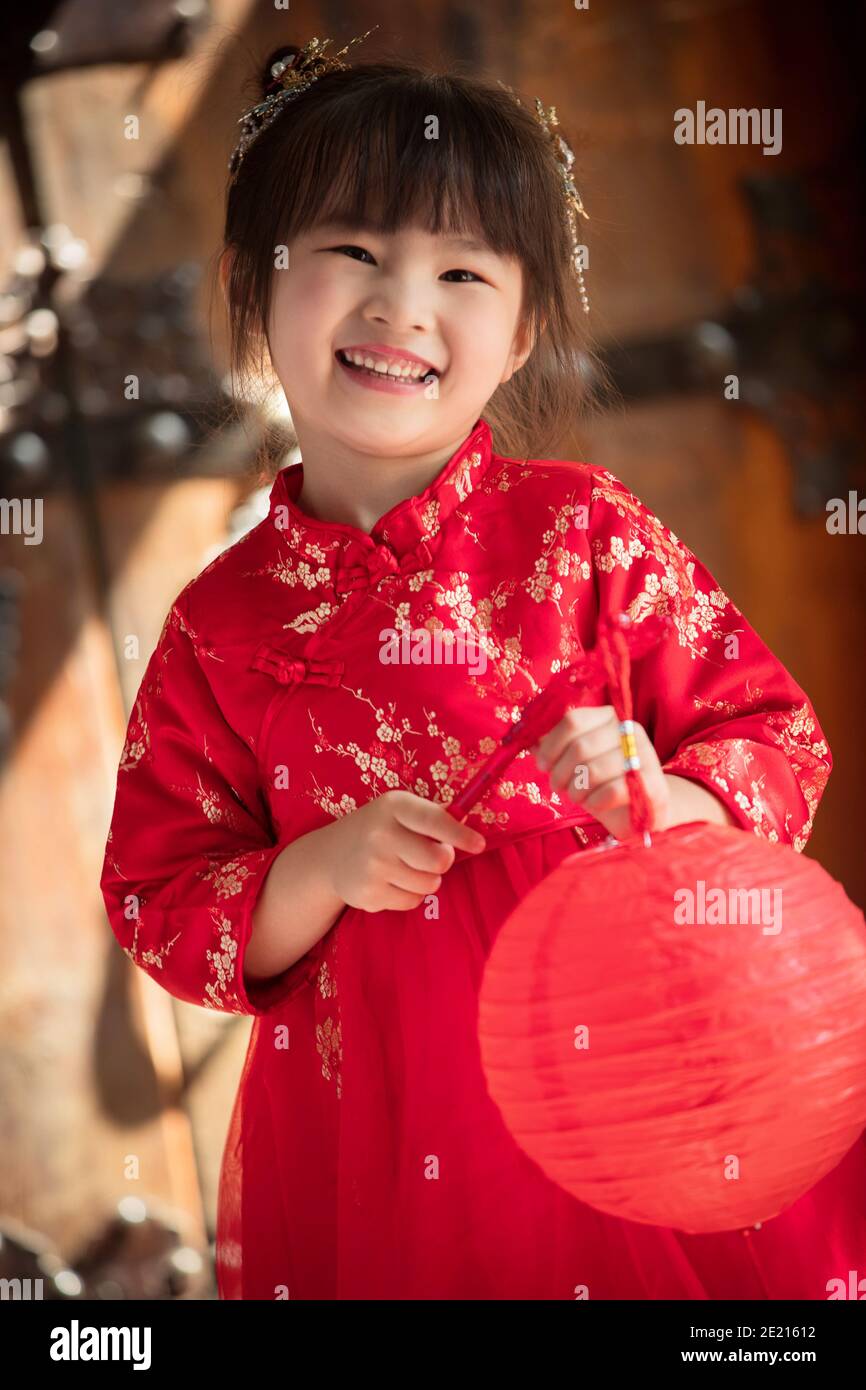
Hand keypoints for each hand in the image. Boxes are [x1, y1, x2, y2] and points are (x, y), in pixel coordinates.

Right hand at [321, 789, 485, 912]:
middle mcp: (381, 834)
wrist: (331, 856)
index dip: (460, 834)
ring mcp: (372, 866)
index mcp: (394, 807)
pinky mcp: (368, 894)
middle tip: (429, 854)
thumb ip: (432, 815)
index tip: (479, 844)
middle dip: (442, 860)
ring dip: (426, 879)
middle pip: (439, 860)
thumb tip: (466, 821)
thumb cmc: (379, 828)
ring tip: (405, 867)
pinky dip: (409, 895)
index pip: (434, 820)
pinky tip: (391, 881)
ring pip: (429, 884)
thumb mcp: (400, 811)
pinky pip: (412, 902)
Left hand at [530, 705, 670, 840]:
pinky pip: (612, 791)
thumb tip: (529, 741)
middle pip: (580, 747)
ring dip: (576, 790)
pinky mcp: (653, 784)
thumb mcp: (576, 762)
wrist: (643, 809)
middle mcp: (631, 731)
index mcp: (610, 717)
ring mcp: (645, 756)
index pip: (573, 721)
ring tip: (577, 796)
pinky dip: (595, 801)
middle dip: (560, 773)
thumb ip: (554, 748)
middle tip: (558, 786)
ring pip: (594, 770)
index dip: (551, 745)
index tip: (542, 764)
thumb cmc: (603, 782)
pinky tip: (594, 803)